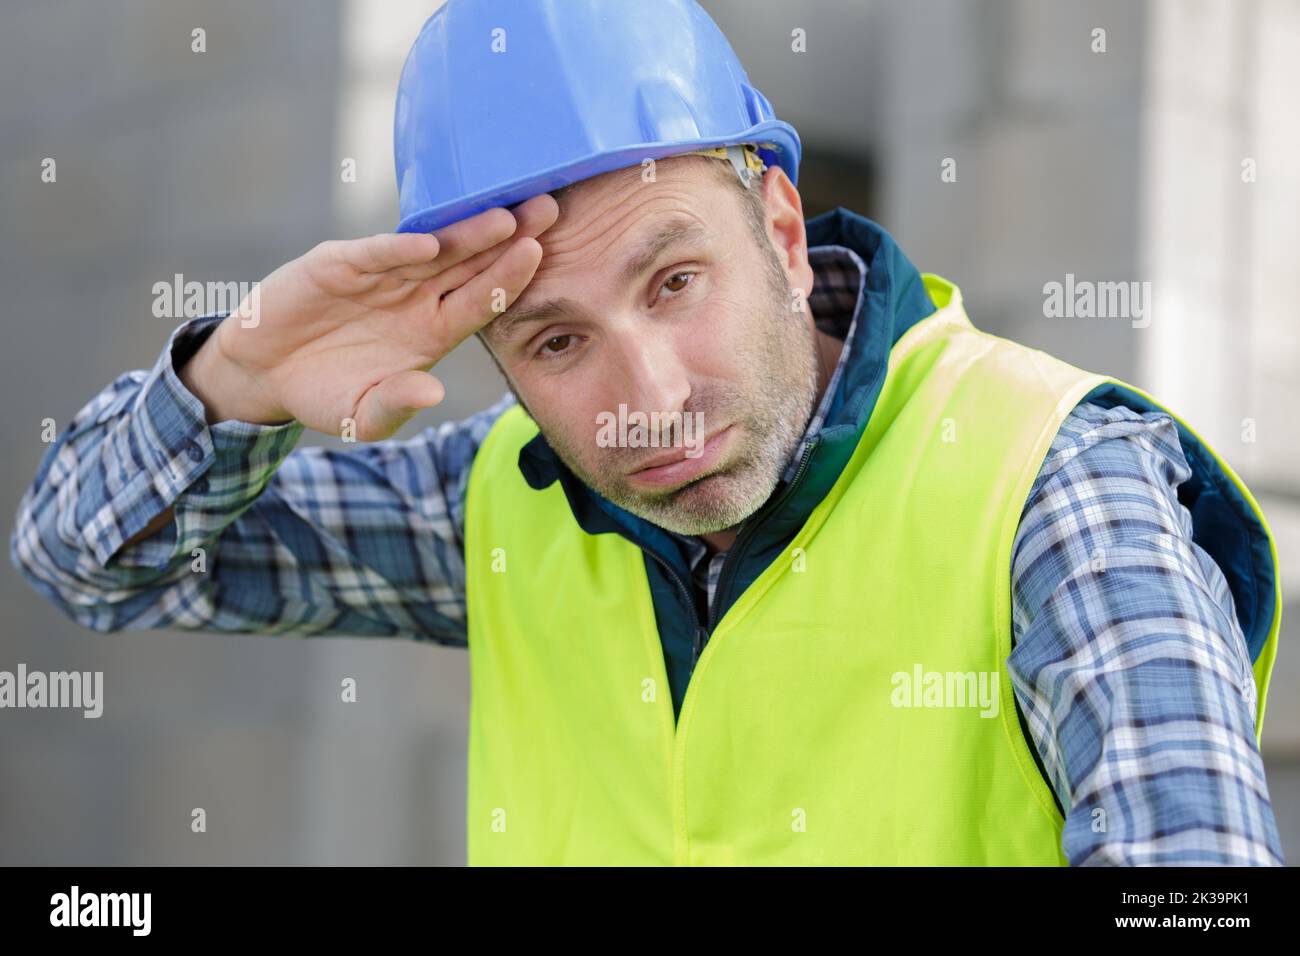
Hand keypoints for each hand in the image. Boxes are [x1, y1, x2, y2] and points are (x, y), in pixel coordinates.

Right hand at [181, 194, 557, 437]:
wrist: (262, 373)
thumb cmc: (324, 393)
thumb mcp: (362, 414)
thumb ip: (396, 404)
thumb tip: (431, 395)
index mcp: (433, 330)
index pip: (481, 300)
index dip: (509, 279)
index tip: (539, 255)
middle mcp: (414, 296)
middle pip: (469, 264)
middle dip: (507, 238)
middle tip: (549, 209)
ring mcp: (379, 277)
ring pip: (430, 250)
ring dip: (465, 234)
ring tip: (505, 215)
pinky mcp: (338, 265)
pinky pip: (374, 255)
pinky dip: (397, 249)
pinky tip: (429, 243)